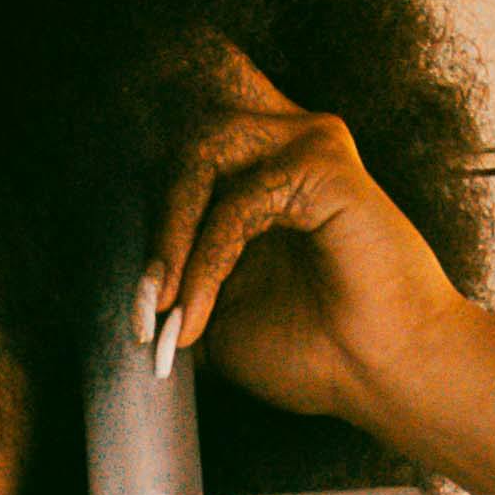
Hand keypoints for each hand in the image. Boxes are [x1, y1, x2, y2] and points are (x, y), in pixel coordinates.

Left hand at [138, 47, 469, 434]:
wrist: (379, 377)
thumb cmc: (315, 348)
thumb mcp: (215, 309)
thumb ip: (172, 270)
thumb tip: (115, 268)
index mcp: (263, 162)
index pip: (188, 117)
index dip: (147, 162)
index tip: (129, 268)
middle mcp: (286, 138)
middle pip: (184, 132)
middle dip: (153, 223)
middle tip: (143, 307)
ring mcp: (308, 144)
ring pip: (200, 156)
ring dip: (171, 239)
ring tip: (165, 309)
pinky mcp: (324, 163)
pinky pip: (235, 201)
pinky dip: (205, 261)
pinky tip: (197, 311)